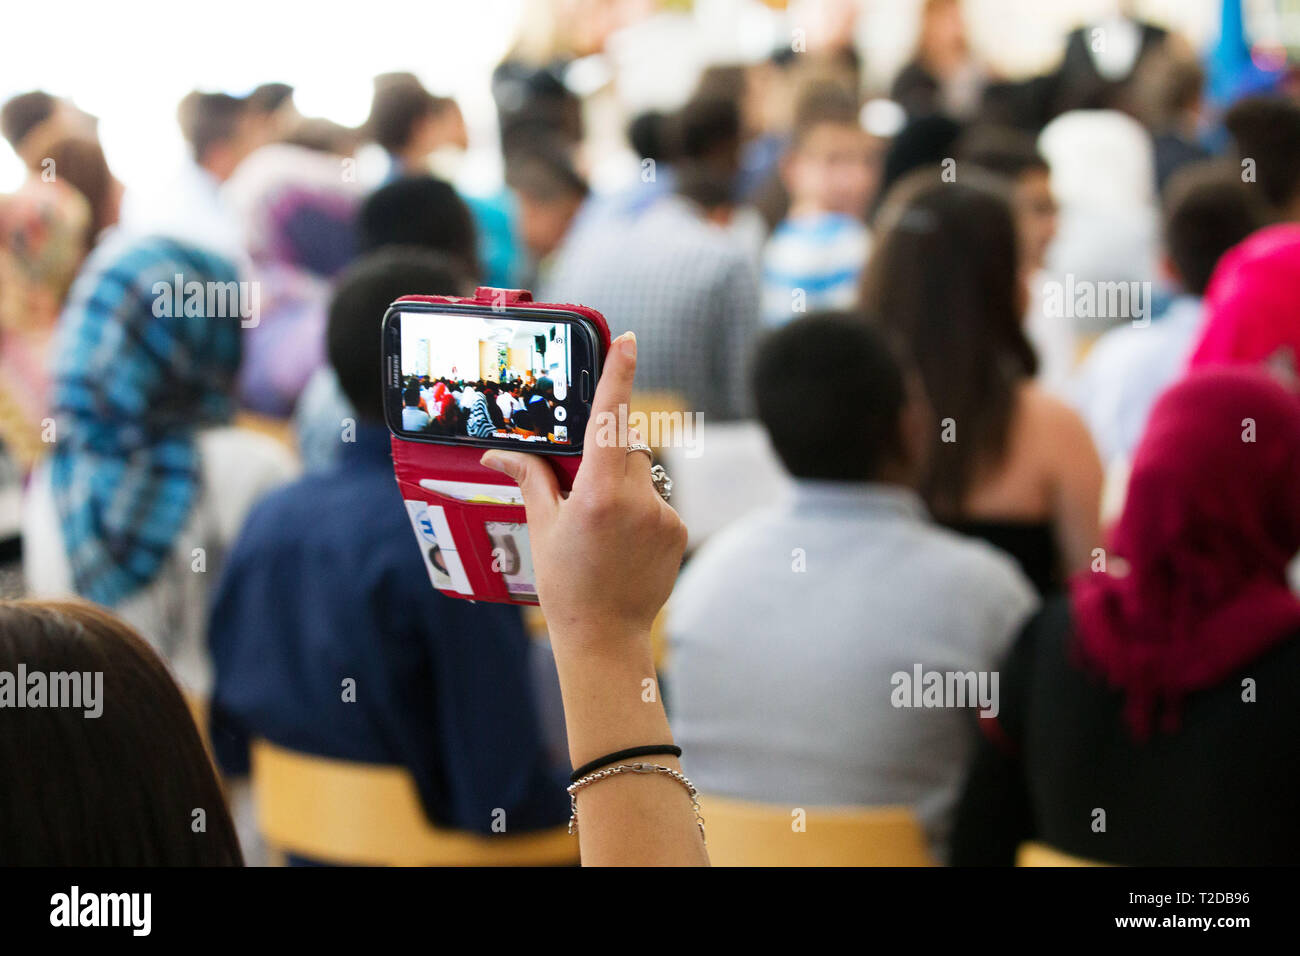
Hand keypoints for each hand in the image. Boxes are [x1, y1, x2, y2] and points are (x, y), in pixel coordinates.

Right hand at [481, 331, 686, 645]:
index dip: (619, 374)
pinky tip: (622, 545)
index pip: (609, 419)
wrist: (605, 636)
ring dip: (621, 487)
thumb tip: (497, 454)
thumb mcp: (542, 528)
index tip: (627, 340)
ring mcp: (662, 514)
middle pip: (624, 447)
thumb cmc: (565, 583)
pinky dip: (639, 512)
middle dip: (605, 454)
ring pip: (640, 475)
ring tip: (603, 532)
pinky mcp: (678, 530)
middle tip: (584, 490)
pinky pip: (656, 502)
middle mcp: (635, 499)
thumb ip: (530, 481)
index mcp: (596, 493)